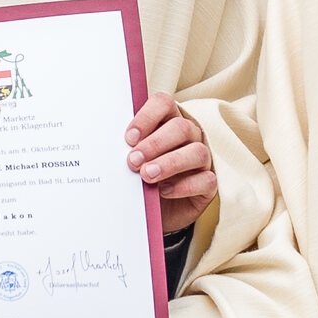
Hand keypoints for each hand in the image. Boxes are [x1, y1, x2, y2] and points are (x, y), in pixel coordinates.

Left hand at [125, 92, 214, 233]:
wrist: (148, 212)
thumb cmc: (138, 179)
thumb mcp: (130, 161)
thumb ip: (126, 149)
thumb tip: (109, 146)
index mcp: (168, 121)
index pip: (164, 104)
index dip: (147, 117)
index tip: (129, 138)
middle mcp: (189, 136)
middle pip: (181, 127)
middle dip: (155, 144)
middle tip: (133, 161)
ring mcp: (202, 160)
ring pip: (197, 152)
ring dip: (170, 163)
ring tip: (147, 175)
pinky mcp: (208, 185)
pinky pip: (206, 180)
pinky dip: (185, 186)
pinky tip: (164, 191)